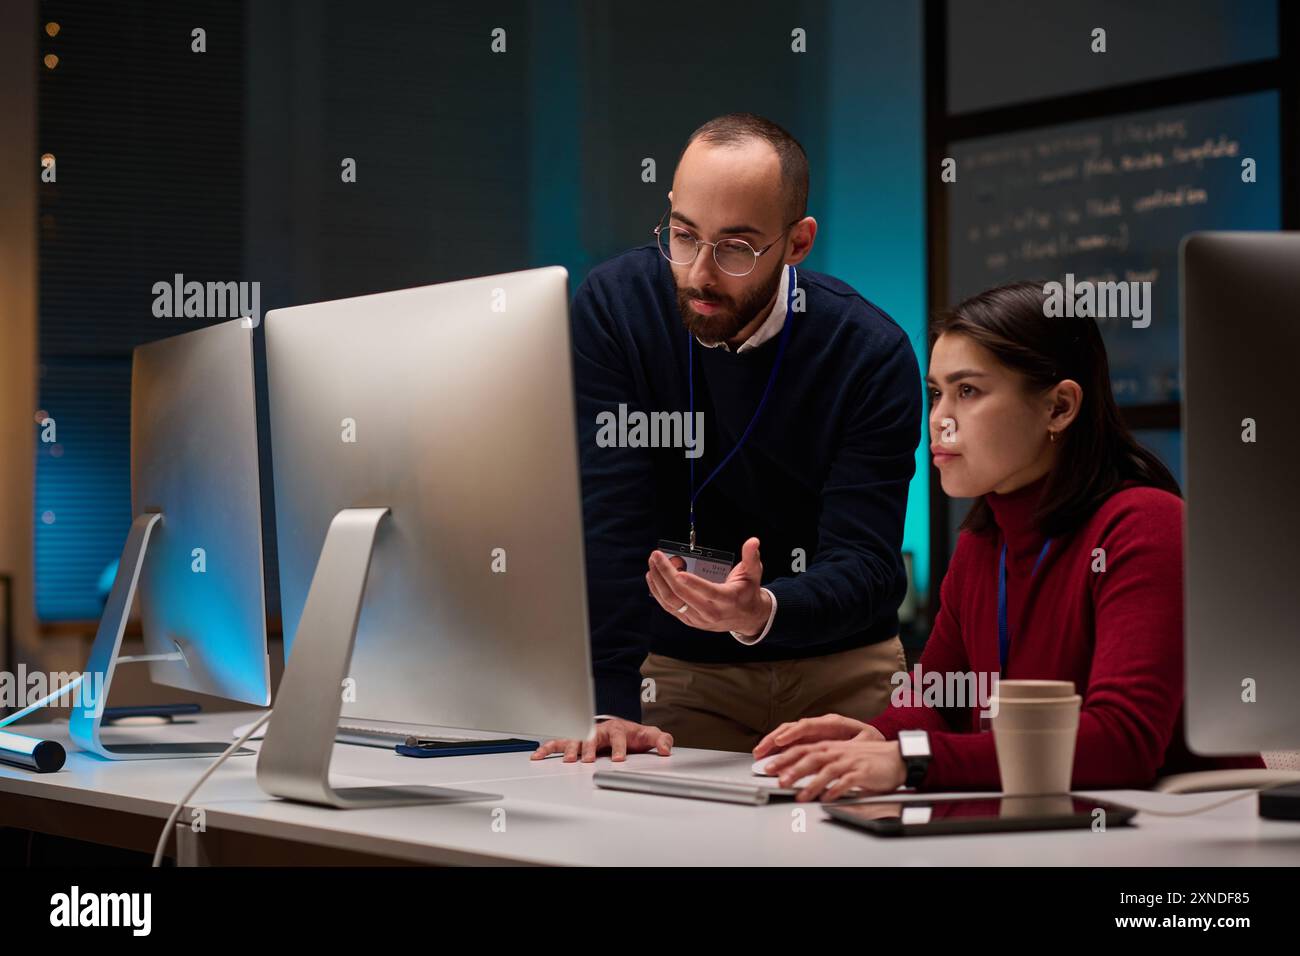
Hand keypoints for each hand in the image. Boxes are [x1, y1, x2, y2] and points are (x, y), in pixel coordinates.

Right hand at [530, 718, 672, 762]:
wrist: (619, 727)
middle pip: (592, 736)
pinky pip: (559, 742)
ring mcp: (585, 734)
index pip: (619, 736)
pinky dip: (548, 748)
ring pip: (575, 738)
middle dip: (589, 747)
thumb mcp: (649, 735)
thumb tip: (666, 748)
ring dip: (570, 749)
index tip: (619, 759)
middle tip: (587, 759)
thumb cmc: (632, 734)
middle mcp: (599, 730)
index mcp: (618, 728)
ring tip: (568, 760)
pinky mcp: (575, 739)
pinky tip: (538, 755)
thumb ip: (661, 740)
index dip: (619, 748)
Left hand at [646, 536, 769, 635]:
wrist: (747, 618)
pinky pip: (670, 608)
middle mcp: (711, 612)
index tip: (679, 572)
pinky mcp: (689, 620)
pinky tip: (653, 578)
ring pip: (672, 602)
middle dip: (666, 574)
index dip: (693, 583)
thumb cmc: (748, 591)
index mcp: (727, 599)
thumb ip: (751, 557)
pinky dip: (658, 593)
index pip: (708, 592)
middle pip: (683, 596)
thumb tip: (753, 541)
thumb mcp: (753, 574)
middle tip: (657, 556)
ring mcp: (698, 619)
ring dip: (659, 583)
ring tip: (652, 564)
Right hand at [752, 714, 878, 759]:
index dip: (792, 733)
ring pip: (787, 735)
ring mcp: (813, 734)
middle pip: (791, 729)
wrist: (874, 742)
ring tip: (759, 754)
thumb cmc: (870, 741)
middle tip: (761, 751)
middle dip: (773, 739)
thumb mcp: (866, 741)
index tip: (780, 741)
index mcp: (832, 723)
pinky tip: (769, 757)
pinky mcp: (811, 742)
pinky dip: (778, 750)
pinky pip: (791, 744)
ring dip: (772, 744)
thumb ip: (854, 745)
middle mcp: (819, 726)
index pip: (807, 725)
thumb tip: (844, 751)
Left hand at [760, 738, 906, 801]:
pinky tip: (827, 799)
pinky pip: (846, 781)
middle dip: (792, 768)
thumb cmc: (868, 760)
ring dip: (811, 783)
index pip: (801, 749)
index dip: (784, 757)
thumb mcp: (842, 757)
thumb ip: (823, 764)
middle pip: (810, 757)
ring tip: (800, 795)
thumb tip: (800, 775)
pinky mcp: (862, 772)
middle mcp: (837, 751)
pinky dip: (836, 790)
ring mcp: (850, 761)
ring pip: (826, 770)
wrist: (896, 758)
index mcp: (830, 747)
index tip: (769, 767)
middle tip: (778, 780)